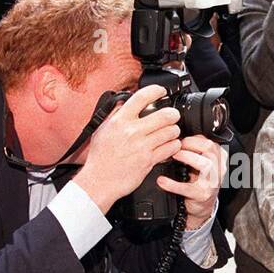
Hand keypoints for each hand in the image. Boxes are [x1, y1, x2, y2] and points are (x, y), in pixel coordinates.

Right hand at [74, 84, 181, 213]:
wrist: (99, 181)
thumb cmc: (100, 158)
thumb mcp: (102, 130)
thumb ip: (115, 115)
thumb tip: (125, 102)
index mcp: (120, 121)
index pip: (141, 97)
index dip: (156, 90)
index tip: (161, 91)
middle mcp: (132, 131)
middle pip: (164, 115)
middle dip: (173, 114)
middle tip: (173, 116)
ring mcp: (142, 146)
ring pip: (171, 131)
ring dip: (174, 131)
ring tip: (171, 133)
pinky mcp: (149, 160)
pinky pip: (170, 148)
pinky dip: (173, 145)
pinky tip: (169, 146)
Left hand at [156, 135, 225, 228]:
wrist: (202, 205)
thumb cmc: (199, 180)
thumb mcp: (200, 162)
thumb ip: (194, 149)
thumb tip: (175, 136)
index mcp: (219, 158)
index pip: (210, 142)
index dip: (193, 139)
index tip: (179, 140)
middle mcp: (219, 169)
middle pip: (210, 149)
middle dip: (190, 145)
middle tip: (175, 147)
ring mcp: (212, 183)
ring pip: (206, 165)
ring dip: (188, 157)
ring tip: (173, 156)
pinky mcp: (202, 195)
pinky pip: (187, 188)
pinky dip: (173, 184)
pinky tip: (162, 181)